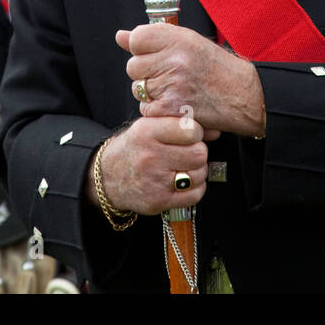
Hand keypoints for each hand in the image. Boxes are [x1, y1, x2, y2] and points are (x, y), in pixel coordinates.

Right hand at [87, 117, 208, 216]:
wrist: (108, 176)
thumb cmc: (135, 147)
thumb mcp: (148, 126)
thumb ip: (179, 123)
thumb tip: (215, 130)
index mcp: (147, 132)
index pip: (190, 129)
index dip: (195, 132)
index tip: (189, 135)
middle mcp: (150, 156)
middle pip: (199, 153)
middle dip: (198, 152)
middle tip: (188, 152)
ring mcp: (155, 181)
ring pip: (199, 174)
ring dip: (197, 170)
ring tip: (184, 166)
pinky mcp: (160, 201)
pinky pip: (196, 194)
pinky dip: (196, 188)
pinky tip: (185, 182)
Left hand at [118, 24, 263, 137]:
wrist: (244, 97)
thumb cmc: (217, 68)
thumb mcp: (189, 42)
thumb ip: (153, 38)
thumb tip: (120, 36)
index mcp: (179, 39)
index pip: (137, 39)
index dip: (143, 48)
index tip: (156, 54)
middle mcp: (174, 60)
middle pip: (133, 66)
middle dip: (146, 72)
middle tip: (170, 75)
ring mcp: (172, 86)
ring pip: (138, 89)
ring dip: (151, 92)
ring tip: (176, 89)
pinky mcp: (172, 110)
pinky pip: (146, 109)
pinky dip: (157, 109)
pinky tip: (176, 104)